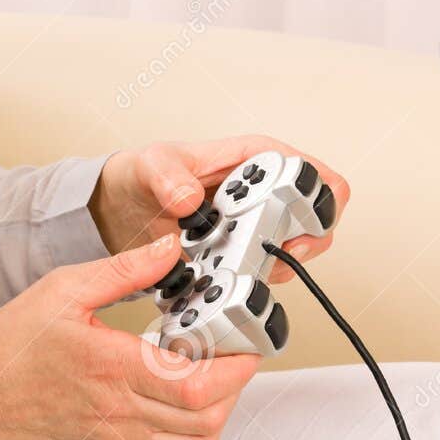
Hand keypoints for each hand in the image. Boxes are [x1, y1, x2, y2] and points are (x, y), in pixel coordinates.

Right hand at [0, 234, 259, 439]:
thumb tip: (170, 249)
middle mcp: (121, 407)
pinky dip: (194, 421)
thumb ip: (123, 269)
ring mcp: (120, 431)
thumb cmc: (12, 345)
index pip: (197, 385)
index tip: (244, 339)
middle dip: (237, 383)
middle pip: (210, 415)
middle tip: (234, 348)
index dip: (236, 367)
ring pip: (198, 437)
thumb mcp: (62, 289)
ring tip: (212, 369)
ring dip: (220, 406)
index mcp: (112, 366)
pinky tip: (180, 386)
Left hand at [88, 135, 350, 282]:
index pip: (316, 177)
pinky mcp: (237, 254)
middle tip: (262, 252)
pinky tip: (212, 275)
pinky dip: (241, 280)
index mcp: (256, 159)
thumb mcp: (151, 164)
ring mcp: (254, 227)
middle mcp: (263, 194)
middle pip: (317, 223)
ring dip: (264, 265)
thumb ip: (168, 176)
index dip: (316, 203)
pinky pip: (257, 274)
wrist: (122, 204)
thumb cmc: (145, 173)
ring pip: (290, 254)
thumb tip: (190, 200)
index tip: (288, 224)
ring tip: (224, 262)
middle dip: (297, 243)